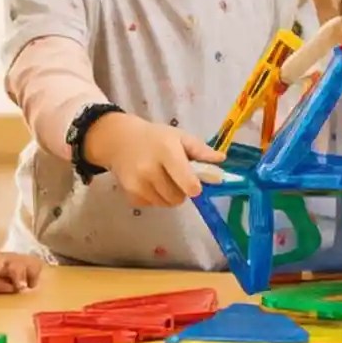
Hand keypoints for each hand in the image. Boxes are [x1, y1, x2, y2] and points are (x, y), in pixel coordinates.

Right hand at [85, 112, 224, 205]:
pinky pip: (152, 205)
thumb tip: (221, 160)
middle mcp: (150, 169)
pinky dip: (155, 198)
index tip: (195, 182)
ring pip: (166, 204)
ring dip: (170, 196)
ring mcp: (138, 184)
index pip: (188, 183)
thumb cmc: (155, 138)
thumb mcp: (180, 137)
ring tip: (163, 179)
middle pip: (178, 197)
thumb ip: (201, 150)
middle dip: (182, 190)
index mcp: (167, 152)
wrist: (120, 141)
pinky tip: (150, 183)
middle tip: (177, 177)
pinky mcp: (130, 195)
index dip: (195, 187)